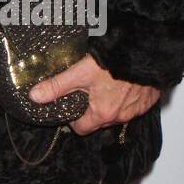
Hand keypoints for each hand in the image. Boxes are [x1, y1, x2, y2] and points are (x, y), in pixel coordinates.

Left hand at [28, 53, 159, 135]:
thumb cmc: (114, 63)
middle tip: (84, 92)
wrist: (143, 54)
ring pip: (117, 114)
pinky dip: (127, 98)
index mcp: (103, 114)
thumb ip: (57, 86)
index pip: (82, 129)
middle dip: (90, 111)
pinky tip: (121, 83)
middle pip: (99, 122)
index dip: (73, 119)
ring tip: (102, 85)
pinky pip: (134, 105)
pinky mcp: (148, 101)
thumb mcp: (80, 73)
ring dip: (109, 104)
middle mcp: (121, 116)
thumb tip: (35, 96)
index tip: (70, 106)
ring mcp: (136, 110)